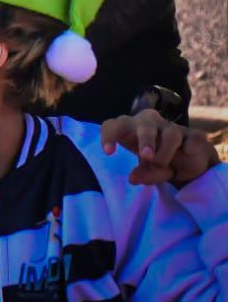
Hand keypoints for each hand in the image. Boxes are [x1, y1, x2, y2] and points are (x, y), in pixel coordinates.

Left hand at [101, 109, 220, 186]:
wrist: (191, 161)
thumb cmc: (160, 161)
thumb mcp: (152, 171)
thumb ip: (145, 173)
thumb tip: (133, 179)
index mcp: (131, 129)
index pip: (114, 125)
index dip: (109, 135)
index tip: (108, 153)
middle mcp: (150, 123)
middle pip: (144, 123)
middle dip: (146, 140)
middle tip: (147, 157)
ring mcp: (172, 127)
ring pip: (170, 132)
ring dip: (166, 152)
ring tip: (163, 164)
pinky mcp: (193, 134)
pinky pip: (191, 138)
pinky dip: (189, 148)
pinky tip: (187, 153)